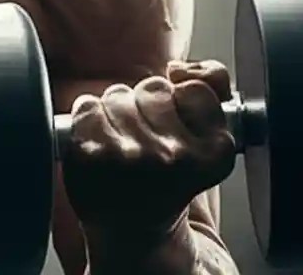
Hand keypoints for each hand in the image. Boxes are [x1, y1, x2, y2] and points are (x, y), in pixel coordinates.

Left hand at [62, 60, 236, 234]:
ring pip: (118, 95)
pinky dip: (87, 122)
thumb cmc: (169, 187)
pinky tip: (99, 148)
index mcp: (215, 152)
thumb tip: (181, 68)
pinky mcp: (92, 155)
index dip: (180, 107)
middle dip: (146, 108)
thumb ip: (212, 91)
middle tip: (146, 145)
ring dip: (115, 114)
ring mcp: (133, 156)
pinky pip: (87, 106)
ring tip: (123, 149)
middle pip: (153, 88)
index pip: (195, 90)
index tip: (176, 134)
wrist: (134, 235)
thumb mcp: (208, 142)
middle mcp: (176, 156)